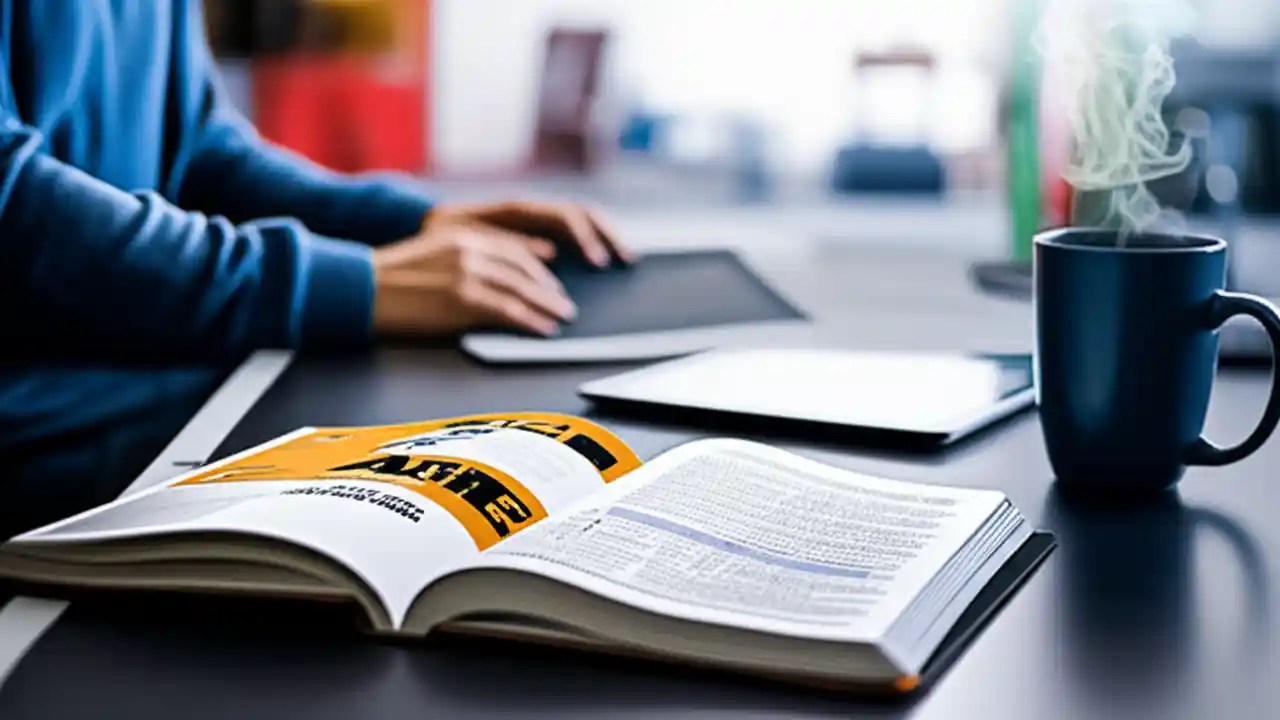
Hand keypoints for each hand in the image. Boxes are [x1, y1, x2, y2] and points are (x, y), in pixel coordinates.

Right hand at [372, 201, 627, 337]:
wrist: (360, 288)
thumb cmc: (389, 280)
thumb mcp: (430, 254)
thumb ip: (461, 257)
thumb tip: (490, 276)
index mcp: (462, 234)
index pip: (513, 248)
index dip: (538, 265)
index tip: (552, 279)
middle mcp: (469, 249)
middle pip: (524, 269)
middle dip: (548, 287)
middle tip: (563, 304)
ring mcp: (468, 273)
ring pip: (522, 289)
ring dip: (548, 305)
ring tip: (562, 318)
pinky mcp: (463, 299)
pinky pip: (509, 311)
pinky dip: (532, 321)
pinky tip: (543, 329)